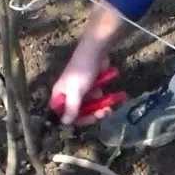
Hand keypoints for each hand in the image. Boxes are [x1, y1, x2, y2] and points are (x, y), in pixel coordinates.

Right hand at [50, 0, 122, 126]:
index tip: (86, 120)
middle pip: (78, 113)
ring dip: (100, 110)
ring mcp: (81, 92)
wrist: (96, 51)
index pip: (62, 114)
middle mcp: (69, 95)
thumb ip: (71, 108)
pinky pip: (98, 99)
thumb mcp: (75, 91)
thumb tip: (65, 123)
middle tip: (102, 114)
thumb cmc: (82, 71)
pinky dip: (105, 101)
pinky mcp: (93, 87)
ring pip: (90, 107)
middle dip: (91, 115)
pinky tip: (114, 101)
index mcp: (60, 96)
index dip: (74, 120)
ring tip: (110, 109)